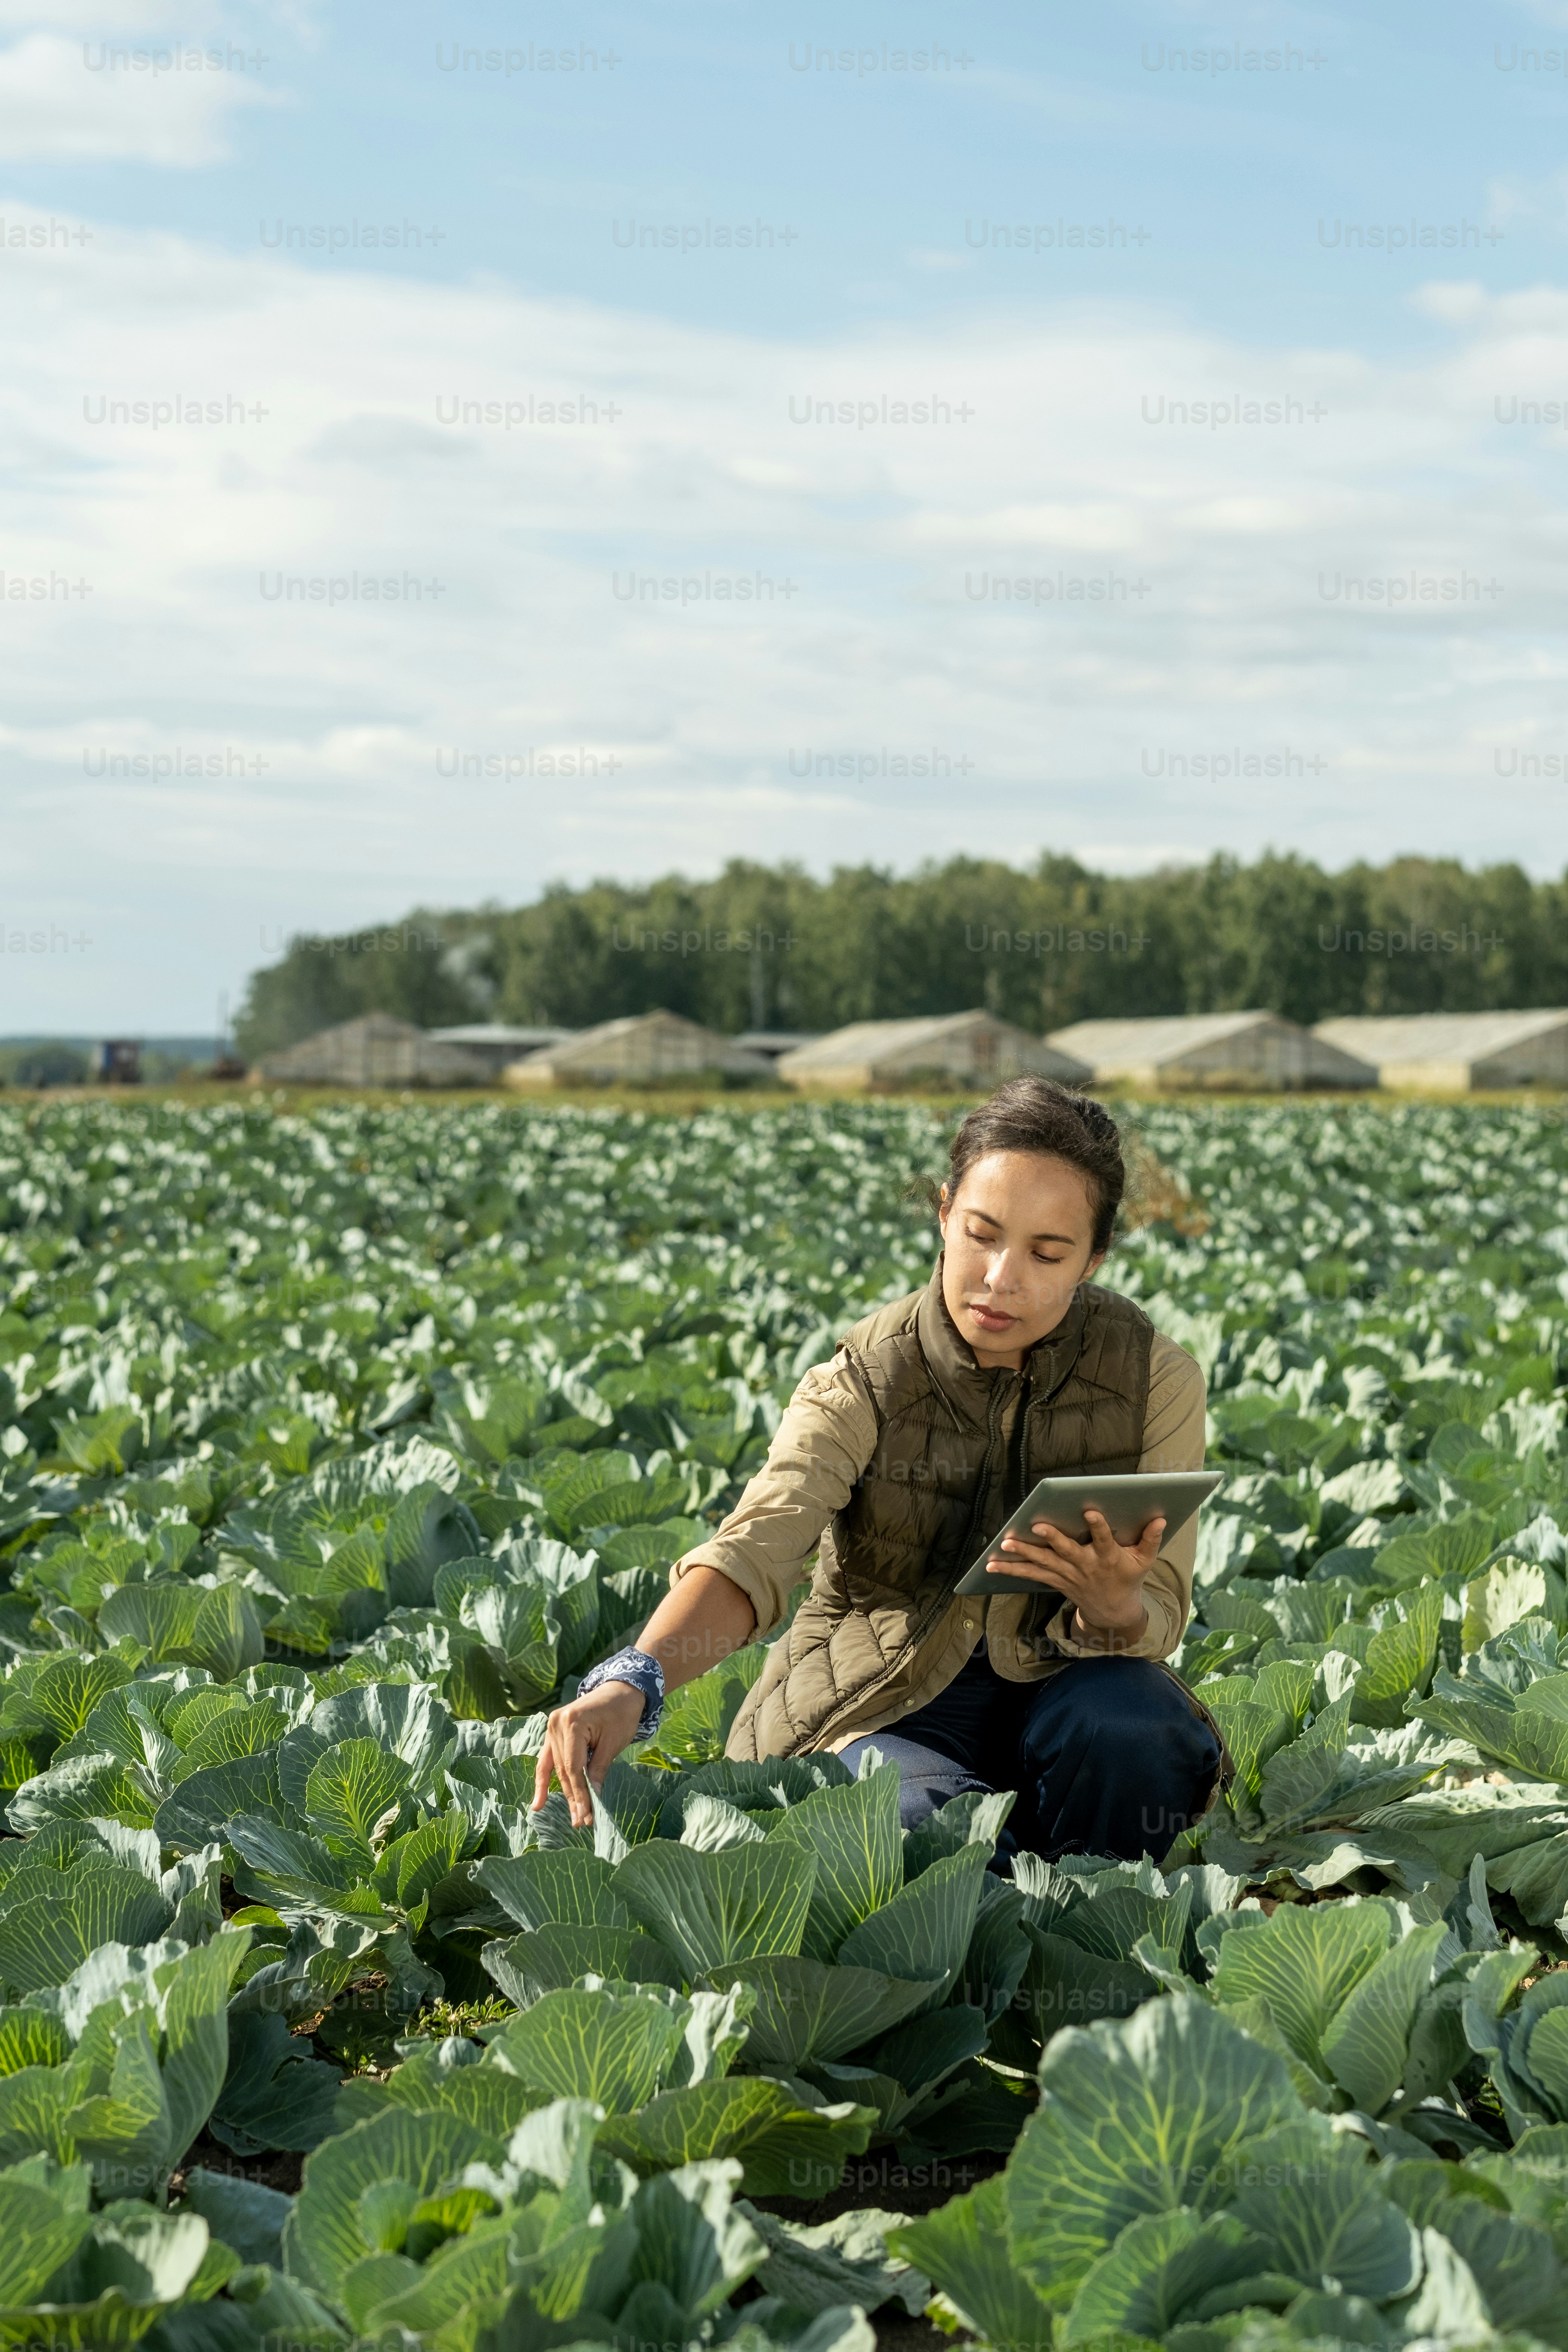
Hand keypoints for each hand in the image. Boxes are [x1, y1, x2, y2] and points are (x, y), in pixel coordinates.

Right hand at [532, 1679, 645, 1828]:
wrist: (620, 1689)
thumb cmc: (621, 1713)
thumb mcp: (614, 1742)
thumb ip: (599, 1769)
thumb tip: (593, 1798)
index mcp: (572, 1722)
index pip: (574, 1767)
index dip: (580, 1794)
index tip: (587, 1816)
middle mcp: (556, 1724)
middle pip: (564, 1770)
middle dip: (574, 1797)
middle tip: (582, 1822)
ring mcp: (552, 1727)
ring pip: (556, 1768)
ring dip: (563, 1793)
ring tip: (572, 1818)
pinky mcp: (553, 1732)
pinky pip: (547, 1760)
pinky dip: (543, 1781)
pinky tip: (538, 1803)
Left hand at [987, 1507, 1164, 1642]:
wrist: (1113, 1612)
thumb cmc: (1128, 1578)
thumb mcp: (1144, 1561)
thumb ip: (1151, 1540)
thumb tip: (1160, 1518)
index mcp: (1108, 1558)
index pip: (1103, 1540)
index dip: (1098, 1527)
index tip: (1090, 1511)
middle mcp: (1086, 1566)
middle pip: (1067, 1551)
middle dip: (1052, 1539)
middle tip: (1037, 1527)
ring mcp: (1068, 1575)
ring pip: (1043, 1563)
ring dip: (1022, 1555)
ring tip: (1003, 1545)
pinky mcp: (1056, 1580)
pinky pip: (1031, 1575)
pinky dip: (1012, 1569)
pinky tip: (992, 1564)